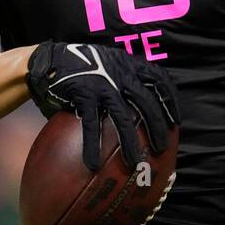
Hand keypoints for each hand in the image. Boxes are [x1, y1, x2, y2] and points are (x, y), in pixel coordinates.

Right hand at [26, 41, 179, 170]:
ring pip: (123, 116)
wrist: (48, 60)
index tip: (176, 120)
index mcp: (128, 64)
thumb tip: (135, 107)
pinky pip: (91, 124)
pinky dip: (92, 146)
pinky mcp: (84, 94)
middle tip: (162, 147)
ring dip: (130, 142)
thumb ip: (120, 78)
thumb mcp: (106, 64)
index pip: (159, 78)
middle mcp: (120, 72)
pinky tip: (92, 164)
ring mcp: (102, 83)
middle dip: (157, 125)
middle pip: (147, 101)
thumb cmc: (79, 66)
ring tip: (134, 162)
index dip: (170, 99)